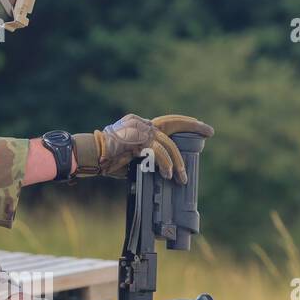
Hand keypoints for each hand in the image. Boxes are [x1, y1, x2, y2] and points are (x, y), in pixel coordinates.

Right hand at [73, 114, 213, 182]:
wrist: (90, 155)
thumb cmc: (107, 160)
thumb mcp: (129, 156)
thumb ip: (145, 155)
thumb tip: (160, 168)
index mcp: (138, 125)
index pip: (165, 122)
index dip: (185, 123)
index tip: (201, 126)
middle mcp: (140, 124)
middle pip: (171, 124)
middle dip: (192, 126)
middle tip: (208, 131)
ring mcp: (138, 130)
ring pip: (166, 143)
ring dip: (176, 162)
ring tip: (181, 177)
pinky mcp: (136, 141)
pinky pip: (156, 152)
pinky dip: (164, 164)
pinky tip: (167, 174)